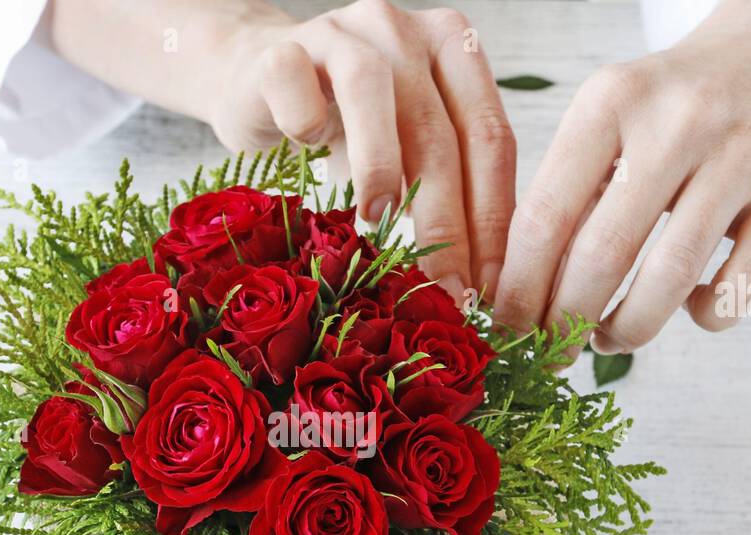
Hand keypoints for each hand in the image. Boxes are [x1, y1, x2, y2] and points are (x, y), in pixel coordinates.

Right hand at [205, 0, 517, 302]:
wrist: (258, 75)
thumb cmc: (344, 123)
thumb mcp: (404, 148)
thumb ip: (443, 186)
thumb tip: (474, 281)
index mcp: (451, 48)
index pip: (489, 138)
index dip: (492, 218)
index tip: (486, 287)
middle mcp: (402, 31)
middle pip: (438, 128)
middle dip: (447, 219)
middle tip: (444, 285)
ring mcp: (339, 32)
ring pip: (371, 89)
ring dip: (380, 163)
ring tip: (378, 219)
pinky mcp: (278, 48)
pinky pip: (294, 83)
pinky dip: (304, 122)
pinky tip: (307, 151)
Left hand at [493, 0, 750, 354]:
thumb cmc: (674, 104)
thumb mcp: (610, 119)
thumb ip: (569, 196)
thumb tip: (522, 298)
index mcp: (611, 101)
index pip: (543, 218)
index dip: (518, 291)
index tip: (507, 330)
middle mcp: (678, 122)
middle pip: (600, 258)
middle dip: (565, 325)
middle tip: (553, 352)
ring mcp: (744, 157)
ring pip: (668, 282)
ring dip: (628, 331)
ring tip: (610, 339)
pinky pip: (737, 290)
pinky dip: (703, 316)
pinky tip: (688, 304)